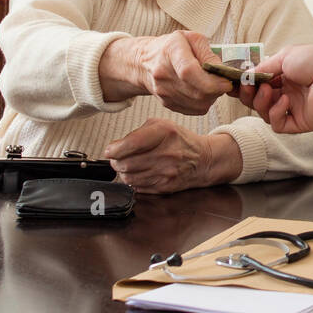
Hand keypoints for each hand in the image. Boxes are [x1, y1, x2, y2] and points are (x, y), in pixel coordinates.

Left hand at [103, 119, 241, 192]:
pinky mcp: (165, 187)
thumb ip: (136, 133)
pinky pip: (138, 187)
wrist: (203, 159)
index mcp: (164, 133)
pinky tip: (140, 173)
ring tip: (129, 165)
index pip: (130, 144)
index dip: (114, 149)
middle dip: (116, 161)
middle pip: (126, 164)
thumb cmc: (179, 140)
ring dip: (124, 172)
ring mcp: (166, 172)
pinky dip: (134, 181)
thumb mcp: (161, 125)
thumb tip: (114, 147)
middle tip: (117, 158)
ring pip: (129, 177)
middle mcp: (166, 153)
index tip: (110, 150)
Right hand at [133, 30, 233, 115]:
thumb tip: (222, 70)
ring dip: (212, 96)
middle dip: (217, 89)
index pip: (189, 72)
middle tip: (222, 81)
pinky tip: (202, 90)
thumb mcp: (191, 38)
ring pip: (199, 104)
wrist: (144, 62)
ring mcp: (163, 92)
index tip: (226, 82)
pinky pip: (194, 110)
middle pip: (197, 92)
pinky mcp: (167, 104)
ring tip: (211, 83)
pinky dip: (204, 102)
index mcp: (170, 51)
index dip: (211, 81)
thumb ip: (208, 53)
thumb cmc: (171, 47)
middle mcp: (163, 74)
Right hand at [235, 44, 312, 133]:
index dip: (246, 85)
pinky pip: (278, 124)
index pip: (259, 84)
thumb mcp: (285, 56)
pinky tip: (285, 101)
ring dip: (261, 102)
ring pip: (264, 113)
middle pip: (257, 100)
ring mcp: (293, 109)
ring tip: (269, 91)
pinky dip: (276, 113)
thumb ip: (263, 67)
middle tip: (248, 86)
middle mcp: (288, 93)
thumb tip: (247, 75)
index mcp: (285, 76)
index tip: (234, 83)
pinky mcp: (299, 123)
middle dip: (249, 94)